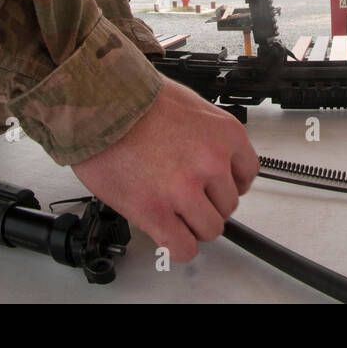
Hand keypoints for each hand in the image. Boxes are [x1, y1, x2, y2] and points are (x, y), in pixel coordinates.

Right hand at [71, 78, 257, 261]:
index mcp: (226, 135)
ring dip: (191, 226)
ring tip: (172, 212)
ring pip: (209, 230)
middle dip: (207, 204)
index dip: (228, 184)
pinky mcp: (156, 211)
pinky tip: (166, 233)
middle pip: (227, 205)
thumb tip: (210, 159)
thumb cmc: (136, 99)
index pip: (247, 175)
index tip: (215, 188)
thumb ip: (208, 138)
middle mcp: (212, 163)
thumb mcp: (191, 108)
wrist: (100, 104)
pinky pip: (182, 248)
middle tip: (185, 197)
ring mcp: (185, 190)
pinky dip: (176, 246)